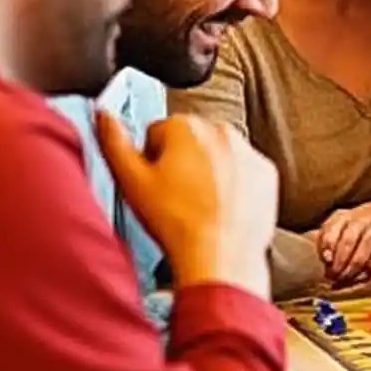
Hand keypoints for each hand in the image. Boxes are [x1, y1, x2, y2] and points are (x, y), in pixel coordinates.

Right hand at [97, 112, 275, 297]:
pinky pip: (245, 171)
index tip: (155, 182)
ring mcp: (249, 151)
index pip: (158, 132)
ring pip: (219, 154)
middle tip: (175, 195)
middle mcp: (222, 130)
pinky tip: (222, 206)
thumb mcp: (131, 180)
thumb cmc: (176, 222)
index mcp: (186, 126)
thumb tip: (103, 115)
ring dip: (209, 170)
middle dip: (181, 161)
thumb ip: (113, 141)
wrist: (221, 255)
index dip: (151, 160)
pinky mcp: (267, 173)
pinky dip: (236, 183)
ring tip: (199, 204)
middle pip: (191, 140)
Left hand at [317, 202, 370, 283]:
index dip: (328, 245)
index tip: (327, 261)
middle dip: (341, 261)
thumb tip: (327, 260)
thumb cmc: (356, 226)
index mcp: (342, 217)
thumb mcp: (339, 226)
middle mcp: (359, 218)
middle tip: (336, 276)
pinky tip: (365, 273)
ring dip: (356, 264)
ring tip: (349, 276)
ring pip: (366, 244)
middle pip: (349, 239)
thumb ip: (328, 240)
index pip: (332, 229)